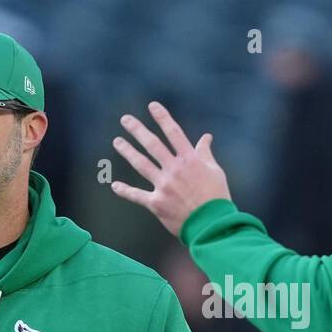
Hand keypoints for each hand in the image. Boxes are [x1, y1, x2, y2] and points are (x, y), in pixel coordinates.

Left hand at [111, 102, 230, 236]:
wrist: (212, 225)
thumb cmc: (217, 197)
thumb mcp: (215, 171)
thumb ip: (205, 153)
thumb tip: (206, 137)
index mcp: (190, 160)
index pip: (174, 133)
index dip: (162, 118)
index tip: (152, 106)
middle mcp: (174, 170)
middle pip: (152, 145)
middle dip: (137, 130)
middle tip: (125, 119)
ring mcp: (164, 186)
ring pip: (141, 164)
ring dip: (127, 151)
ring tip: (116, 142)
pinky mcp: (156, 203)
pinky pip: (137, 196)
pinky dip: (125, 191)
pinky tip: (115, 185)